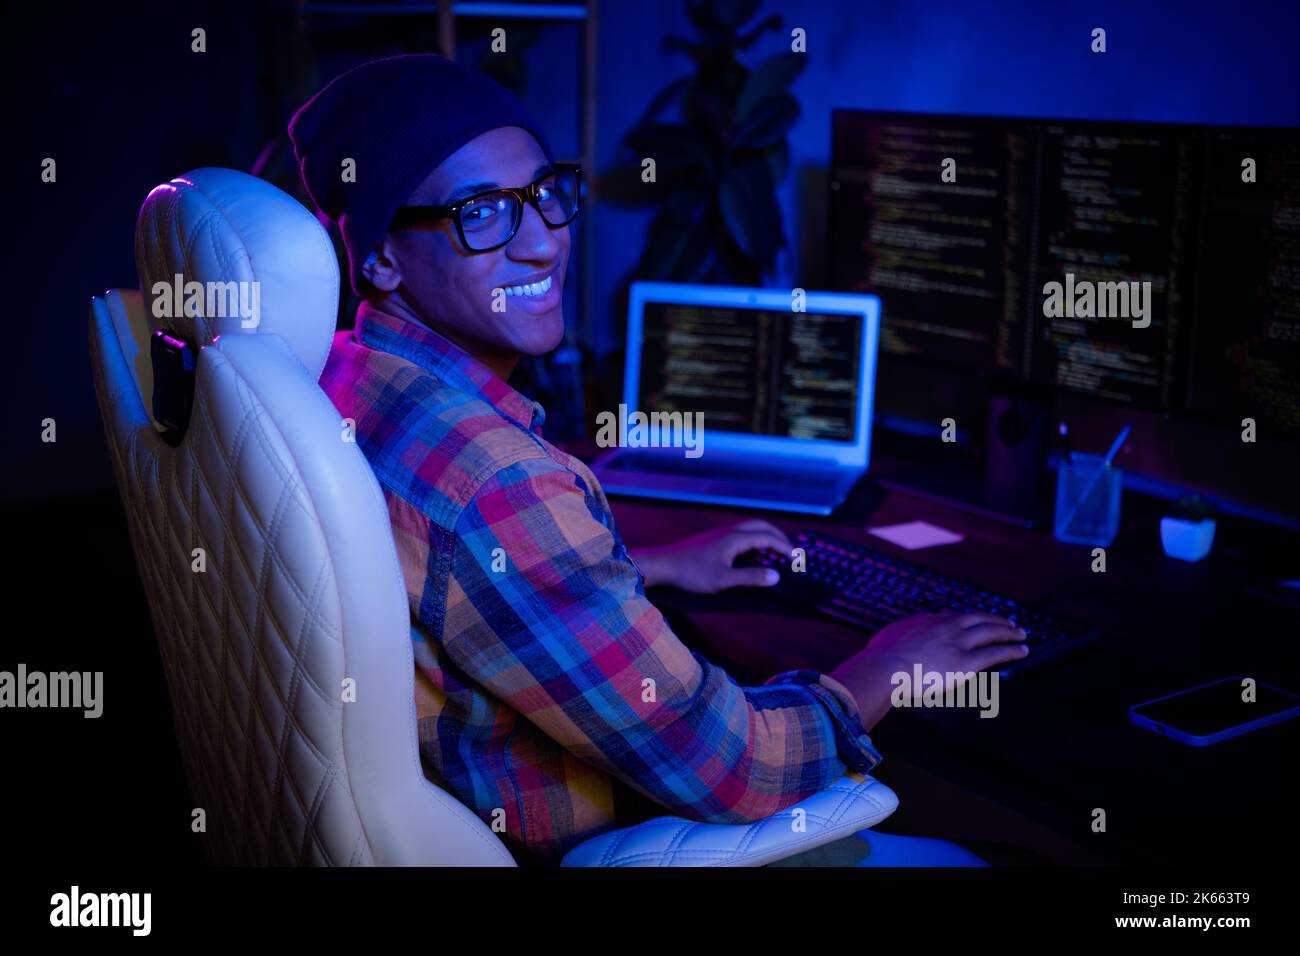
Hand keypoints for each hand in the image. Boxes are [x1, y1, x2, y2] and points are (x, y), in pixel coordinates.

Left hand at [630, 519, 792, 593]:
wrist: (663, 565)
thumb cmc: (692, 573)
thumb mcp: (724, 580)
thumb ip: (751, 577)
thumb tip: (777, 576)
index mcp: (735, 538)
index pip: (767, 537)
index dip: (785, 547)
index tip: (797, 558)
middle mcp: (730, 531)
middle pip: (761, 526)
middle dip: (779, 536)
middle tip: (790, 550)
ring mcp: (720, 533)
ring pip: (750, 527)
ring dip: (766, 536)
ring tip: (775, 551)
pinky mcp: (713, 539)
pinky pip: (741, 532)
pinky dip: (755, 539)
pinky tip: (752, 553)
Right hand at [828, 612, 1027, 730]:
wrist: (885, 668)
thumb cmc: (880, 659)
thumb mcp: (887, 638)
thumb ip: (897, 638)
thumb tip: (892, 642)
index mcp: (926, 621)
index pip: (953, 616)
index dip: (968, 619)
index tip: (975, 621)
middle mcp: (945, 626)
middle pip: (978, 618)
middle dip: (995, 620)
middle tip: (1008, 623)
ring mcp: (957, 642)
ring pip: (991, 631)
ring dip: (1009, 631)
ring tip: (1020, 634)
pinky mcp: (966, 661)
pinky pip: (996, 652)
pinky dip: (1012, 650)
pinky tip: (1022, 650)